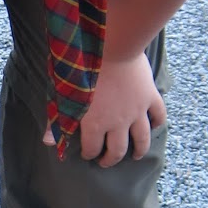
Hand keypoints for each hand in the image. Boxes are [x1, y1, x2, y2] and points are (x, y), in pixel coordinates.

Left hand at [43, 52, 165, 166]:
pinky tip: (154, 126)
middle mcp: (118, 122)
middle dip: (111, 159)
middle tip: (107, 161)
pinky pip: (159, 115)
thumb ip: (57, 120)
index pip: (92, 149)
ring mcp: (136, 111)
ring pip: (142, 139)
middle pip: (118, 150)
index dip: (89, 154)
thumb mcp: (63, 95)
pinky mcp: (150, 96)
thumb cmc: (82, 68)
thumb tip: (48, 142)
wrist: (111, 46)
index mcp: (95, 124)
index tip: (88, 154)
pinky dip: (157, 122)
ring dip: (139, 150)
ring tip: (136, 155)